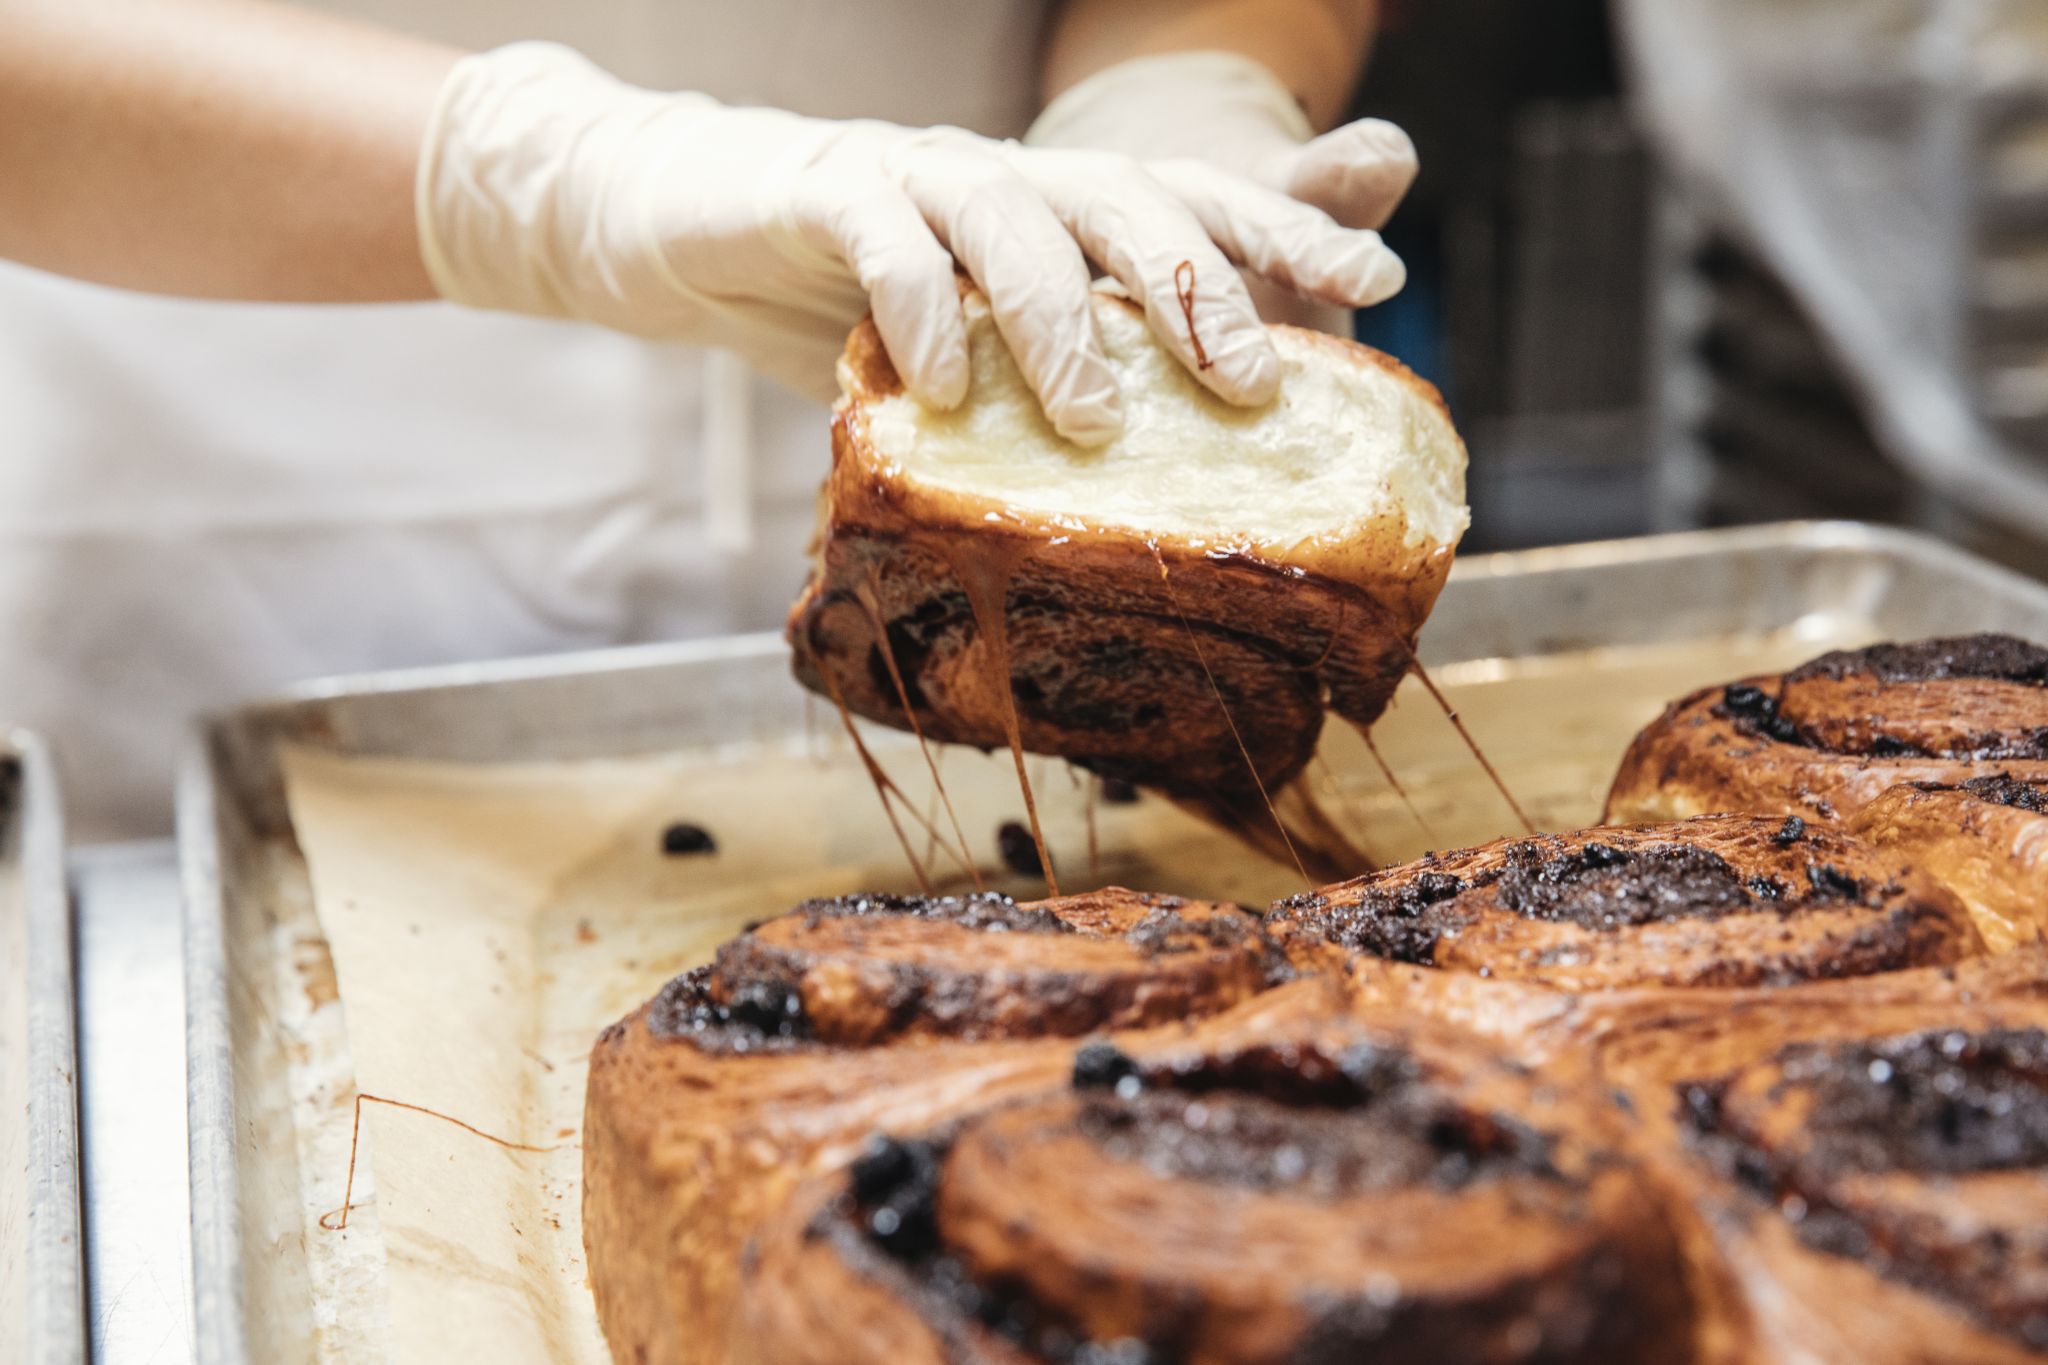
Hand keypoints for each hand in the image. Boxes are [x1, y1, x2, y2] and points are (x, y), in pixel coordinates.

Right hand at [418, 43, 1405, 443]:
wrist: (666, 221)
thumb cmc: (825, 298)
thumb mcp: (951, 356)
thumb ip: (1022, 405)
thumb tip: (1119, 523)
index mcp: (1046, 207)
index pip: (1185, 201)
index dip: (1281, 231)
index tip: (1373, 281)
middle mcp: (996, 174)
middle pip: (1126, 196)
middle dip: (1202, 282)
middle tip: (1255, 380)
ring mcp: (909, 171)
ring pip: (1015, 214)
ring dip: (1065, 317)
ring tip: (1099, 421)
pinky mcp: (815, 186)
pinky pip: (884, 234)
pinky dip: (923, 303)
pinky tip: (944, 380)